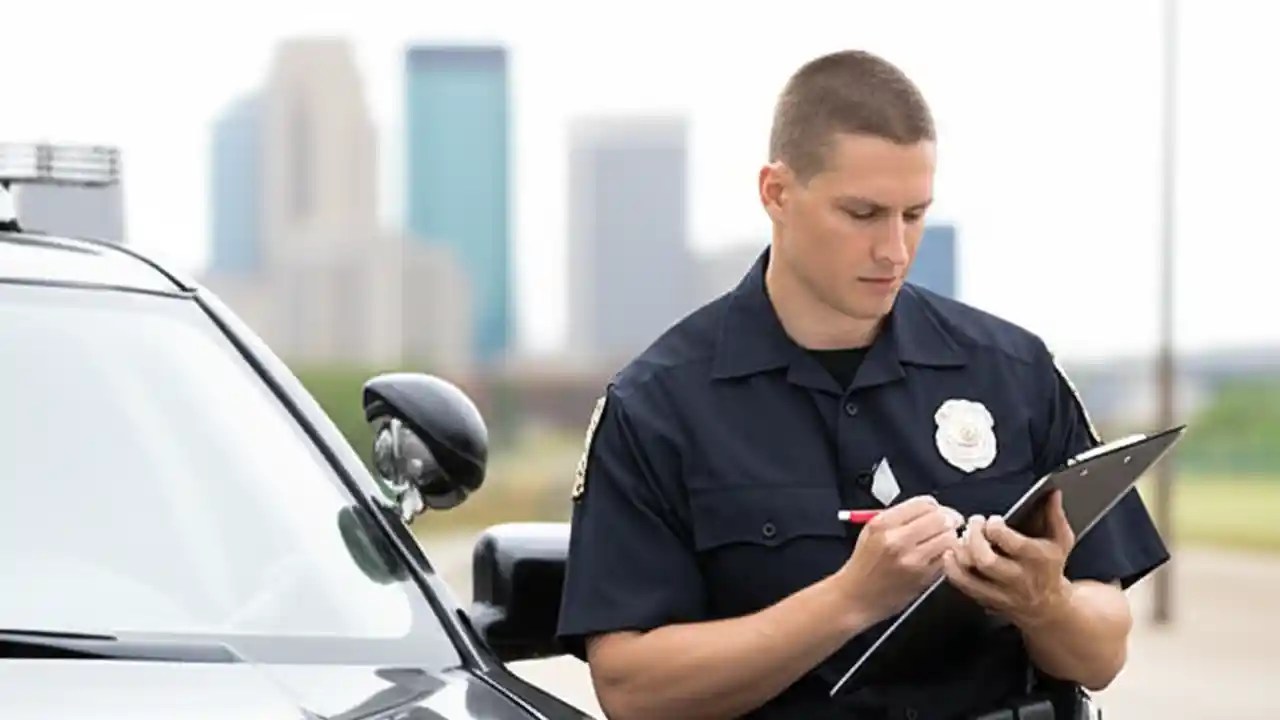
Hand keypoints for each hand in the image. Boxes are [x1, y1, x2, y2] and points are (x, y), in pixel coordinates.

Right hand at [838, 495, 963, 618]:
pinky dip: (947, 555)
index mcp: (882, 524)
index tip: (940, 511)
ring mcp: (911, 560)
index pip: (924, 503)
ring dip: (950, 537)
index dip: (936, 506)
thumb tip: (932, 510)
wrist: (856, 597)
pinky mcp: (922, 577)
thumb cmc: (864, 565)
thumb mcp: (871, 531)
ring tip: (943, 541)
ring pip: (948, 538)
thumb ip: (899, 517)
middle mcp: (897, 540)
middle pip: (940, 519)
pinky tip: (938, 556)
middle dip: (949, 520)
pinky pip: (946, 558)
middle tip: (951, 523)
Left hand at [942, 490, 1076, 628]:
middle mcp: (1017, 578)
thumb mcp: (1061, 541)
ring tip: (959, 537)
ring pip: (970, 574)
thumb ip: (1055, 515)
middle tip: (973, 523)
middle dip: (974, 537)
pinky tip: (950, 554)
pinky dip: (951, 569)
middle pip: (986, 560)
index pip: (1012, 544)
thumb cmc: (1051, 568)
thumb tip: (1053, 492)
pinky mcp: (986, 599)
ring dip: (958, 552)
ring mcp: (1000, 591)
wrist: (1048, 606)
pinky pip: (963, 586)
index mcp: (1036, 559)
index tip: (993, 519)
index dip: (996, 528)